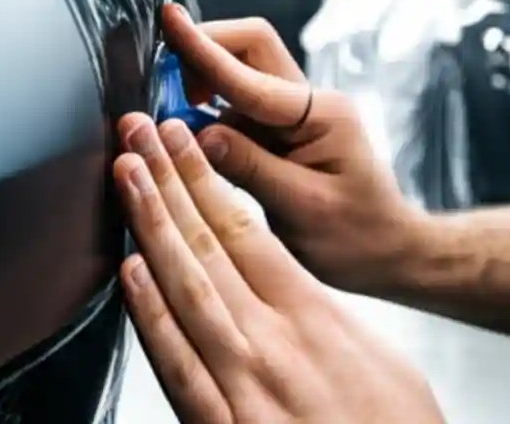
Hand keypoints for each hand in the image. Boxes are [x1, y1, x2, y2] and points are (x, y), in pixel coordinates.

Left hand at [114, 113, 442, 422]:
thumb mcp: (382, 361)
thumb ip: (327, 317)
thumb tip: (295, 288)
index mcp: (313, 315)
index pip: (247, 228)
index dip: (207, 177)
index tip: (181, 138)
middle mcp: (274, 338)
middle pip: (211, 242)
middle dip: (169, 179)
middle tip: (138, 127)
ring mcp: (244, 382)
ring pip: (187, 286)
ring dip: (152, 223)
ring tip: (127, 171)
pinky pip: (179, 365)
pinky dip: (151, 316)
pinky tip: (129, 272)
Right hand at [162, 4, 430, 295]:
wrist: (390, 254)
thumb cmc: (358, 239)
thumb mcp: (303, 211)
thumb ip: (250, 169)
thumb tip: (196, 135)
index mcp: (320, 114)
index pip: (249, 75)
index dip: (201, 50)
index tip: (168, 20)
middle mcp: (308, 102)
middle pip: (248, 47)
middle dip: (202, 52)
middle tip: (164, 87)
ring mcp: (295, 114)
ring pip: (237, 76)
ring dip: (201, 86)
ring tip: (171, 126)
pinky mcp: (281, 131)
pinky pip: (236, 108)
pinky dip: (208, 116)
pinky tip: (192, 142)